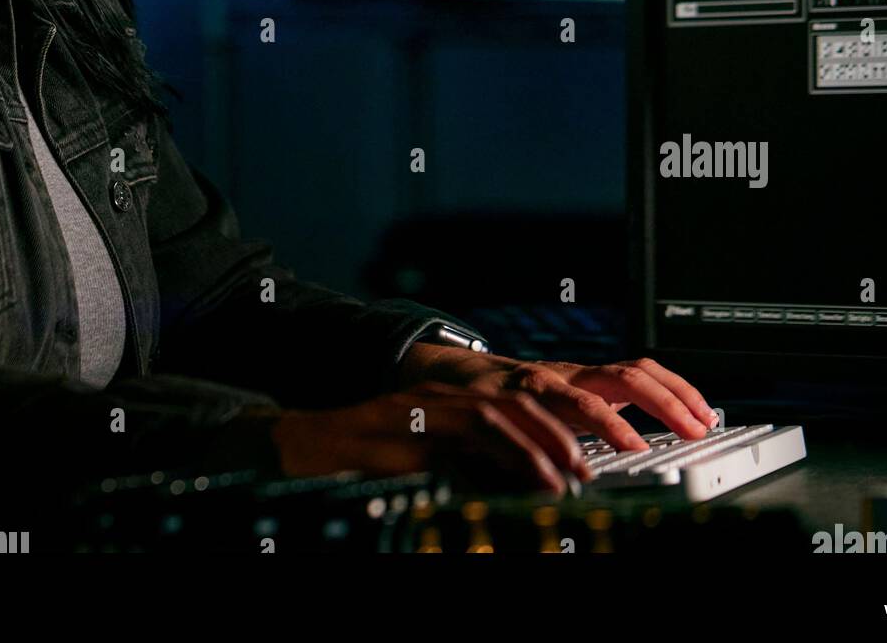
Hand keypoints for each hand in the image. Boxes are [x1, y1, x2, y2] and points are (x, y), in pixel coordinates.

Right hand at [269, 384, 593, 495]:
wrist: (300, 448)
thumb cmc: (354, 463)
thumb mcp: (416, 463)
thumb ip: (455, 467)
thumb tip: (499, 487)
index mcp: (442, 403)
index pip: (507, 404)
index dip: (546, 428)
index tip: (574, 459)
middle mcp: (441, 398)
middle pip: (516, 400)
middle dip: (557, 431)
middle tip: (586, 466)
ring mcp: (430, 408)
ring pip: (503, 412)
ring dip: (545, 442)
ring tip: (571, 473)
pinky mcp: (419, 427)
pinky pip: (478, 434)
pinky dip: (516, 454)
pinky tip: (538, 479)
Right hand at [397, 346, 716, 452]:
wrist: (437, 375)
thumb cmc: (500, 398)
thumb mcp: (553, 408)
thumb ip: (588, 421)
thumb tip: (643, 439)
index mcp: (578, 378)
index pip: (637, 372)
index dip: (676, 390)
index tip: (706, 415)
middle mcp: (559, 375)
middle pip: (622, 373)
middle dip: (663, 398)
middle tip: (691, 427)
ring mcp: (525, 384)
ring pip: (573, 395)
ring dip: (607, 422)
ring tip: (634, 447)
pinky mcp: (489, 401)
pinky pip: (522, 422)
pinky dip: (544, 447)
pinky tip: (558, 472)